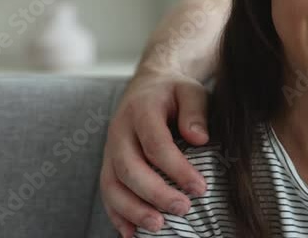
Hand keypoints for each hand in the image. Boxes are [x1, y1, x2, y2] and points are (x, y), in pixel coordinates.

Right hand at [100, 68, 210, 236]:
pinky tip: (132, 234)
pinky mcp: (108, 164)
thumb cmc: (174, 91)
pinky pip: (107, 192)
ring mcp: (110, 150)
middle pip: (129, 168)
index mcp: (141, 110)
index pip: (156, 144)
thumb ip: (195, 111)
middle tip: (183, 208)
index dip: (177, 168)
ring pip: (112, 184)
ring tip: (157, 226)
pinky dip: (117, 215)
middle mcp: (119, 131)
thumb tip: (199, 138)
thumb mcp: (191, 90)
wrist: (149, 84)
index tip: (200, 188)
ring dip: (132, 209)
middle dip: (155, 193)